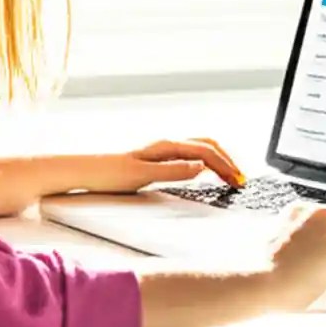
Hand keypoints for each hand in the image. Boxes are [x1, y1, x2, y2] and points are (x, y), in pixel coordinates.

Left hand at [95, 138, 246, 191]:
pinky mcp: (157, 158)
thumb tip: (202, 168)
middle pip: (208, 145)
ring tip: (230, 175)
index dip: (225, 166)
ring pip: (200, 148)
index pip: (206, 153)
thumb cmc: (108, 174)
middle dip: (228, 161)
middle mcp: (167, 144)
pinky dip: (207, 161)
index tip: (238, 181)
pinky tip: (207, 173)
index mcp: (167, 146)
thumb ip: (173, 171)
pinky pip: (190, 155)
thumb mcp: (142, 175)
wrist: (84, 171)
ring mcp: (162, 150)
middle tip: (241, 179)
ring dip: (219, 160)